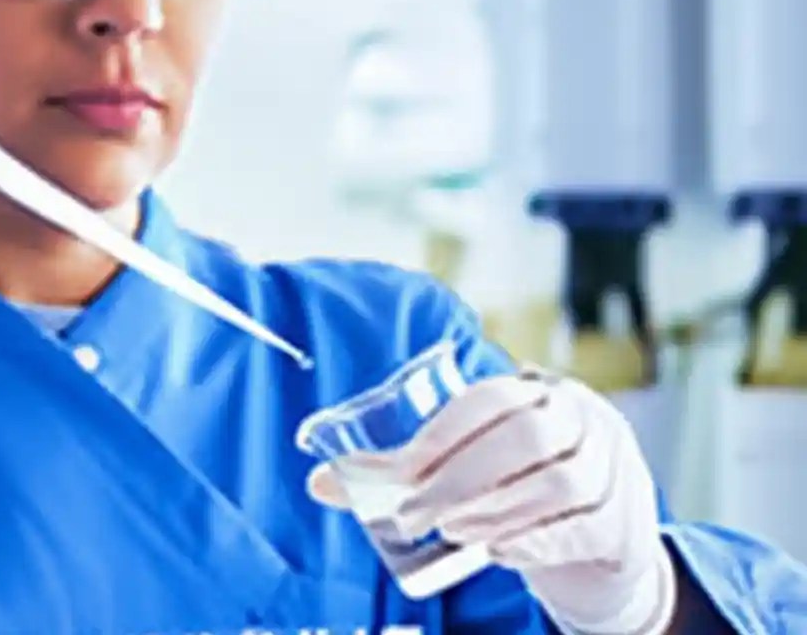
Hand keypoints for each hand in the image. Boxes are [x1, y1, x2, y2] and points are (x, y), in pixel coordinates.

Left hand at [308, 368, 677, 633]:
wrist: (602, 542)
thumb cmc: (521, 489)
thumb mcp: (474, 469)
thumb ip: (406, 473)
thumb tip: (319, 482)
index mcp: (541, 391)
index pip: (493, 397)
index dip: (445, 432)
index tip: (401, 469)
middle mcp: (585, 419)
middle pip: (528, 435)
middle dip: (460, 476)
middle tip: (411, 514)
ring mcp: (615, 469)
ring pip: (560, 481)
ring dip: (495, 507)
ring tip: (450, 530)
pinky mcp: (624, 523)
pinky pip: (584, 527)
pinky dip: (536, 539)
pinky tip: (497, 551)